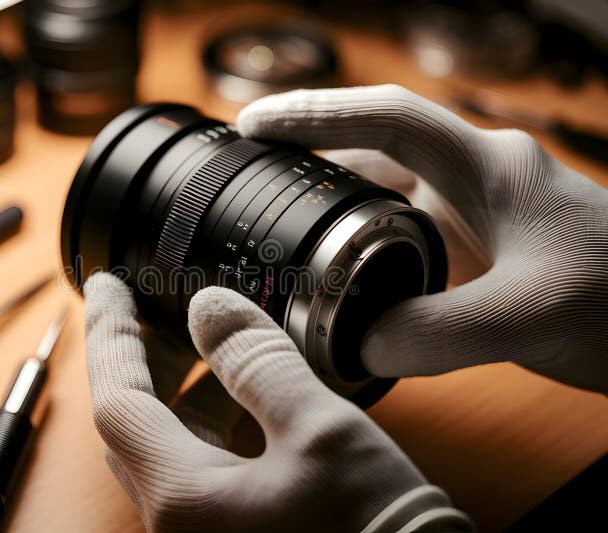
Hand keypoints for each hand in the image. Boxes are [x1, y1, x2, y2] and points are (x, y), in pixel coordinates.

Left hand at [84, 273, 471, 531]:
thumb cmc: (373, 530)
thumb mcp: (319, 431)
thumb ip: (258, 363)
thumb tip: (209, 308)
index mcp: (181, 495)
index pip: (116, 397)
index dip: (109, 332)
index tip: (106, 285)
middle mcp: (176, 519)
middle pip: (135, 420)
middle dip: (147, 354)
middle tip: (164, 304)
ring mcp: (200, 528)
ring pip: (168, 441)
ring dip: (183, 385)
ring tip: (212, 337)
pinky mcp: (230, 529)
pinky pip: (199, 463)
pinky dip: (213, 417)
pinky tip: (246, 391)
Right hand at [237, 85, 607, 393]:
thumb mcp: (531, 316)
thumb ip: (438, 331)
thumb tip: (357, 341)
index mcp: (486, 169)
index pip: (387, 118)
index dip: (316, 114)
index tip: (253, 123)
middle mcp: (477, 181)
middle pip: (376, 152)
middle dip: (311, 155)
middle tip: (250, 173)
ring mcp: (480, 214)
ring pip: (390, 195)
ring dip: (337, 205)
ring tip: (277, 221)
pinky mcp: (483, 248)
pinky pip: (407, 235)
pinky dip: (366, 247)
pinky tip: (342, 273)